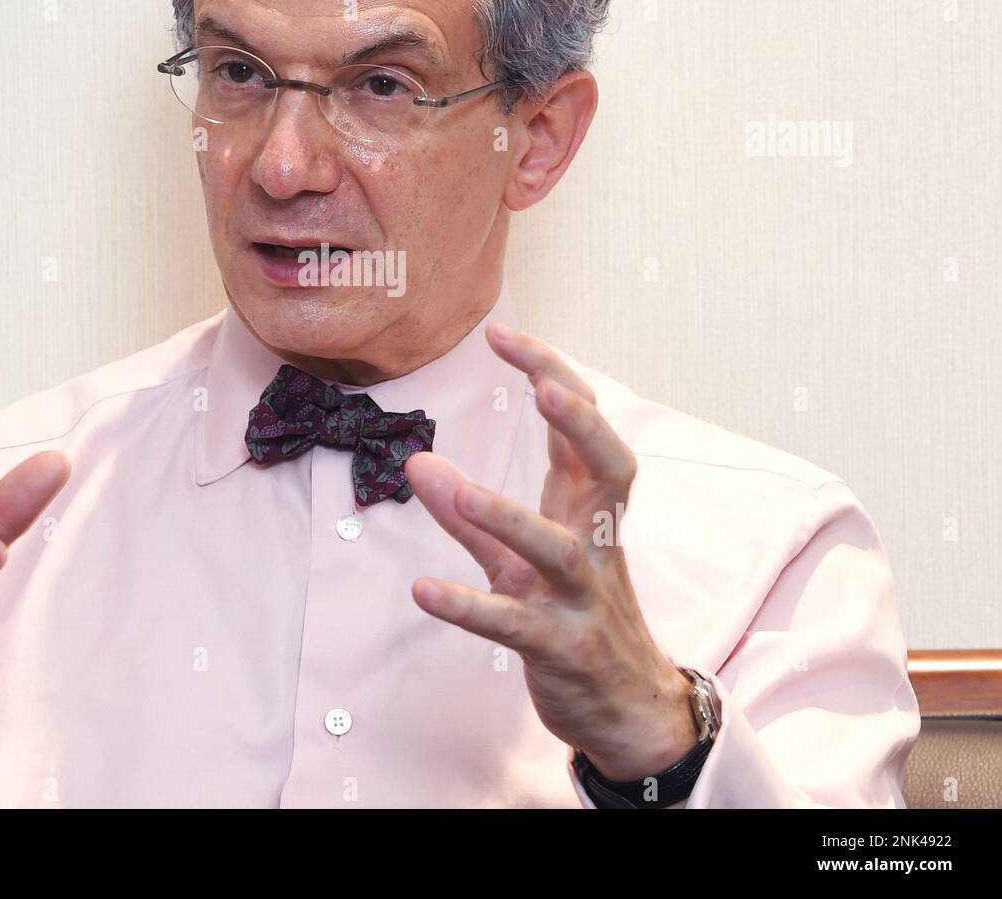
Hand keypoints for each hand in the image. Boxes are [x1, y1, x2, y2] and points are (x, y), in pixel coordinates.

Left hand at [403, 321, 696, 781]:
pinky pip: (514, 625)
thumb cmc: (575, 615)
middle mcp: (594, 543)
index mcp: (588, 510)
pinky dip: (469, 607)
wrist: (628, 711)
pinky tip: (422, 590)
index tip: (503, 335)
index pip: (583, 428)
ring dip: (508, 516)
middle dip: (580, 424)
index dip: (553, 376)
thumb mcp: (519, 560)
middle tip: (543, 385)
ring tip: (456, 489)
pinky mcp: (560, 648)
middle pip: (606, 468)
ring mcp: (582, 596)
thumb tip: (418, 462)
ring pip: (555, 549)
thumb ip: (468, 515)